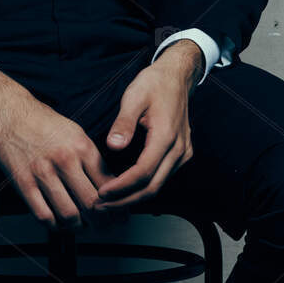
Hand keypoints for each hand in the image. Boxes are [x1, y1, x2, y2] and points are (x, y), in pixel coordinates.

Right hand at [0, 66, 112, 228]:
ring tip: (82, 227)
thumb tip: (109, 184)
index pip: (107, 184)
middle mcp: (65, 160)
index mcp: (81, 146)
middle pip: (91, 203)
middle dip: (102, 221)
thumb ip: (91, 157)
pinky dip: (54, 226)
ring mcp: (42, 172)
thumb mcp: (76, 133)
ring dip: (79, 227)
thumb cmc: (44, 123)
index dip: (117, 204)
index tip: (119, 213)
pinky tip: (59, 224)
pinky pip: (43, 214)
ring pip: (68, 214)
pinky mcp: (23, 182)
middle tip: (105, 227)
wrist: (10, 112)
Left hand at [95, 39, 199, 208]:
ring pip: (158, 186)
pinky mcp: (181, 154)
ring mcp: (182, 154)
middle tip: (101, 206)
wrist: (177, 76)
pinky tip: (126, 190)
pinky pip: (162, 178)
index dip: (122, 187)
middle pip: (152, 187)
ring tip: (109, 202)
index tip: (102, 193)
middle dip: (125, 201)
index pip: (143, 173)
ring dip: (134, 197)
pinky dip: (144, 188)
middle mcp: (178, 150)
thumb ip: (124, 122)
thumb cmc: (155, 83)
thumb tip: (113, 146)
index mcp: (166, 136)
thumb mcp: (134, 96)